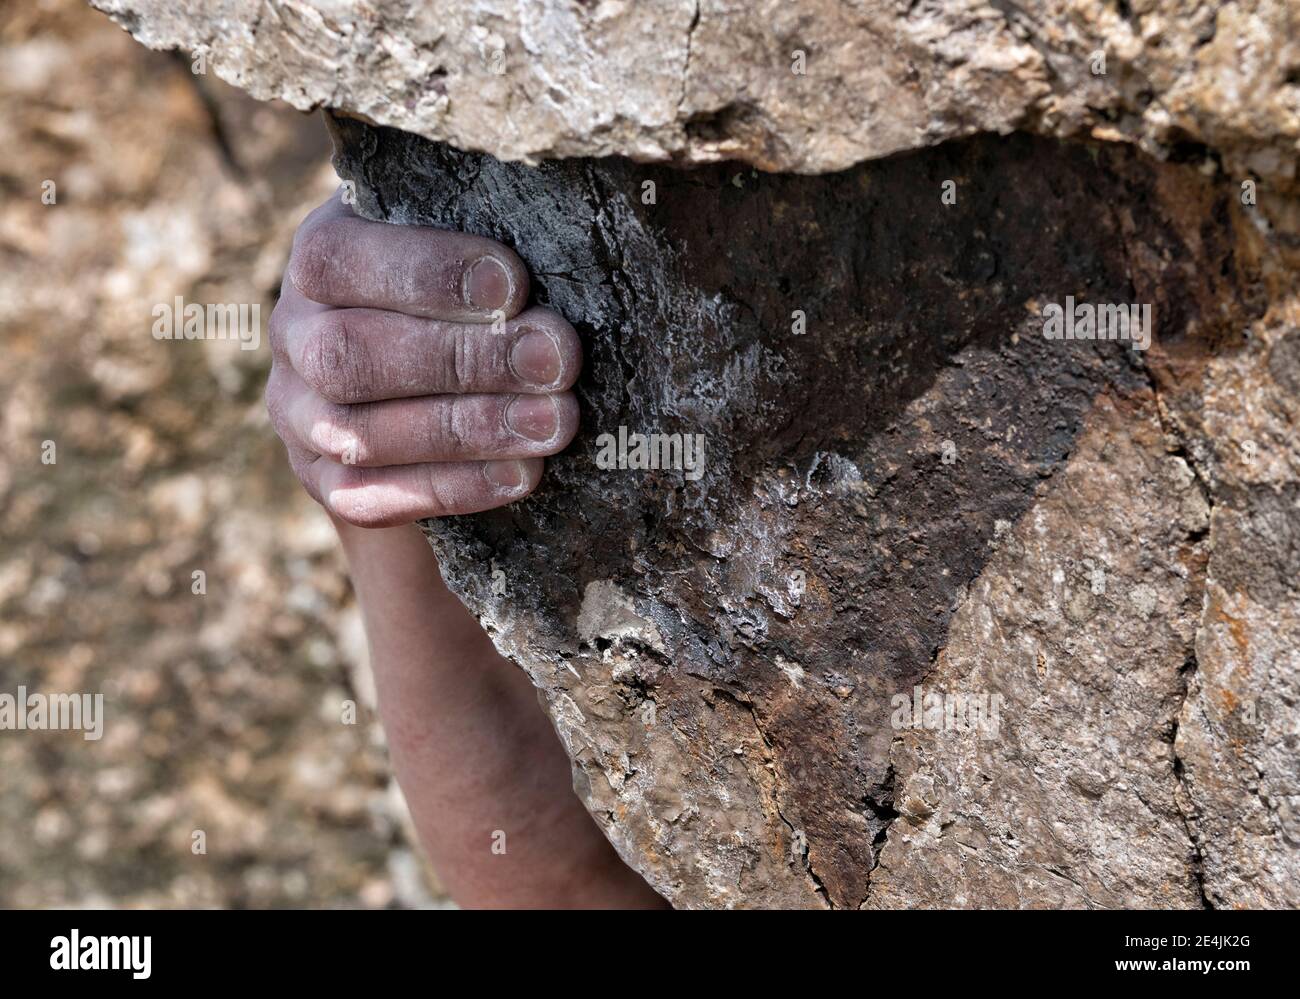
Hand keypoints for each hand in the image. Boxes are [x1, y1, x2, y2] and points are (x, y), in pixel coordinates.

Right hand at [266, 191, 581, 525]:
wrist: (429, 392)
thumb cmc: (466, 294)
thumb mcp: (466, 249)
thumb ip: (490, 234)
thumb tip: (559, 256)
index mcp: (321, 254)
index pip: (339, 259)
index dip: (426, 272)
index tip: (514, 286)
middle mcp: (295, 333)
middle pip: (350, 354)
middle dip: (462, 360)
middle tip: (555, 360)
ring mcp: (299, 414)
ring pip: (361, 434)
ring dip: (468, 430)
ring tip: (555, 421)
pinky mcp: (325, 482)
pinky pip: (372, 497)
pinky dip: (453, 487)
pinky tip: (522, 473)